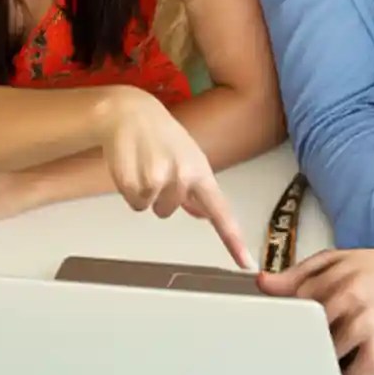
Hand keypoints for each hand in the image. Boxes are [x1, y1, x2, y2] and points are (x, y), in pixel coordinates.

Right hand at [94, 87, 255, 270]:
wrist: (131, 112)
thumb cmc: (163, 135)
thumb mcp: (188, 157)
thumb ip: (196, 190)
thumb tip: (204, 214)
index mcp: (201, 173)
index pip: (221, 213)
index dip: (233, 241)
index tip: (245, 263)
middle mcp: (182, 177)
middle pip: (168, 211)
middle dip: (159, 194)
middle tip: (155, 166)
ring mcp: (156, 180)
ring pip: (148, 208)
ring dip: (143, 191)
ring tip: (143, 163)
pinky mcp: (131, 181)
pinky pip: (132, 201)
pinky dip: (128, 188)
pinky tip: (131, 165)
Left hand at [257, 247, 373, 374]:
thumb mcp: (337, 260)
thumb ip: (299, 273)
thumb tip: (264, 284)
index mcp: (334, 277)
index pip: (295, 303)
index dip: (293, 315)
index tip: (295, 321)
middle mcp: (349, 298)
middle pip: (308, 330)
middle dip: (308, 336)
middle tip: (314, 336)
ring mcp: (366, 324)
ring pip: (328, 353)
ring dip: (330, 355)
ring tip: (339, 346)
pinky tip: (354, 363)